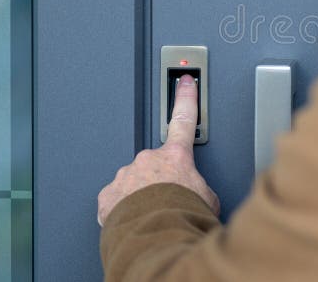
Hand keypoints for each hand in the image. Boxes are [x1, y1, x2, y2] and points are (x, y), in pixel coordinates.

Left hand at [97, 74, 219, 225]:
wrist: (157, 236)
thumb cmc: (183, 216)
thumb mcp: (209, 198)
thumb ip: (200, 186)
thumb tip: (199, 193)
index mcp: (176, 156)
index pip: (184, 119)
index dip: (186, 98)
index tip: (185, 82)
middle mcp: (148, 161)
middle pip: (155, 164)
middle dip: (160, 180)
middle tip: (169, 201)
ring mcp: (125, 177)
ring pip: (133, 182)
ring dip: (141, 196)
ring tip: (152, 216)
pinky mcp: (108, 196)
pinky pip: (115, 199)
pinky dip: (123, 209)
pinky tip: (135, 220)